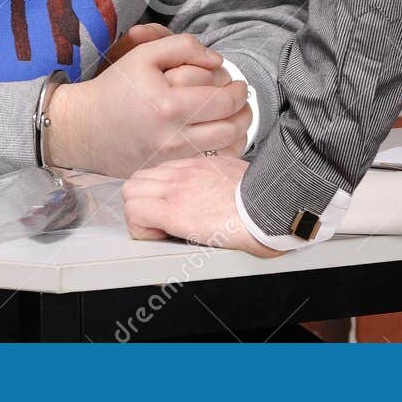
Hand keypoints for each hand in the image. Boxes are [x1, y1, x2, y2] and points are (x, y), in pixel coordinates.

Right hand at [44, 27, 251, 177]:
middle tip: (242, 101)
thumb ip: (184, 46)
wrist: (84, 127)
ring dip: (238, 133)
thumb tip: (217, 60)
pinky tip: (221, 138)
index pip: (223, 101)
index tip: (238, 84)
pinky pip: (208, 167)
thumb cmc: (116, 88)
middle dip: (244, 112)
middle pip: (230, 128)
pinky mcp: (167, 171)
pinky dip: (223, 153)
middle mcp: (172, 137)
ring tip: (236, 118)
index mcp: (169, 105)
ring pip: (224, 152)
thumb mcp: (145, 54)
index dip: (238, 91)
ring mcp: (170, 159)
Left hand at [122, 156, 281, 257]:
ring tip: (161, 230)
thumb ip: (224, 178)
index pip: (158, 172)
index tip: (170, 208)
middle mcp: (183, 173)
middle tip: (160, 222)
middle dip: (142, 203)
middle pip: (139, 180)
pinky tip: (163, 235)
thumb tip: (227, 188)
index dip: (157, 193)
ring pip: (131, 194)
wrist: (271, 206)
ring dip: (140, 214)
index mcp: (199, 166)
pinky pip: (136, 213)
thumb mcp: (240, 176)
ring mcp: (176, 189)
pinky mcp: (174, 210)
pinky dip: (142, 228)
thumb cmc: (264, 198)